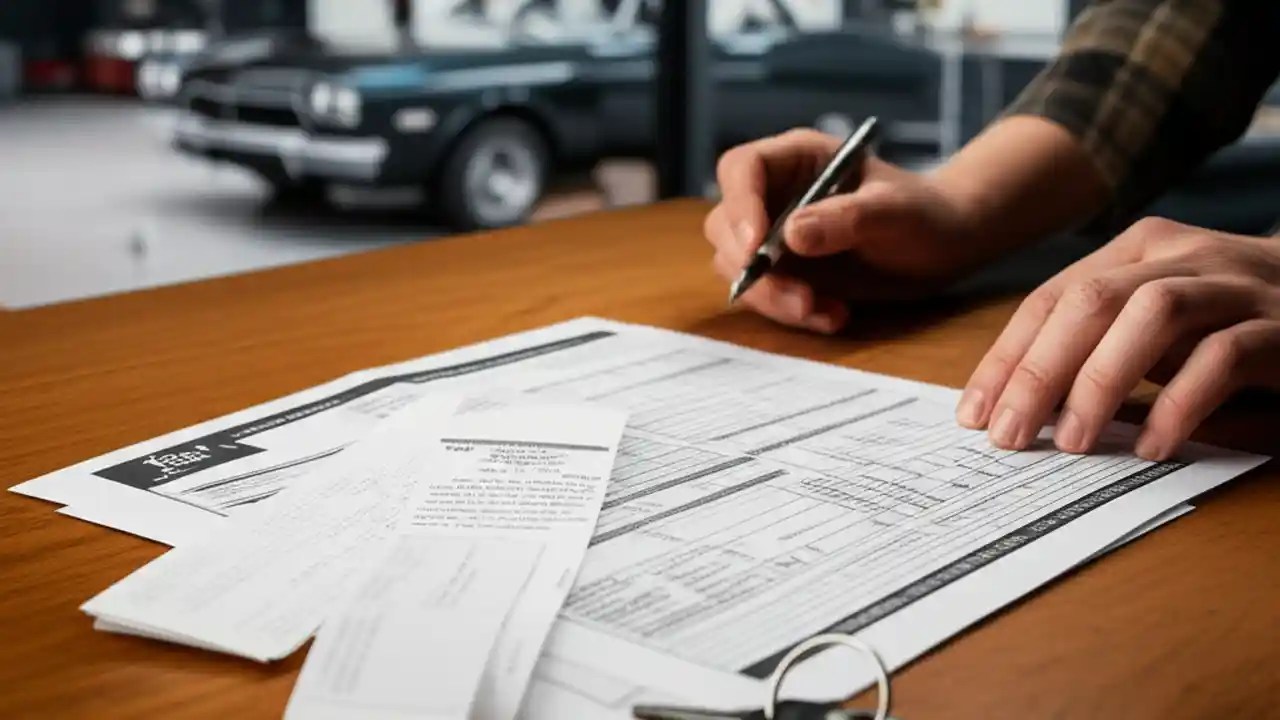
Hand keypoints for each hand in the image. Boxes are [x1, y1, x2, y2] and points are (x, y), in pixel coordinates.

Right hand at [705, 129, 986, 333]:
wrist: (944, 247)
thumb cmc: (925, 213)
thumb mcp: (896, 212)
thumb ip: (848, 218)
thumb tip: (792, 235)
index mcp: (798, 159)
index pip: (742, 168)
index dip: (739, 206)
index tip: (754, 249)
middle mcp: (776, 193)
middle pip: (726, 224)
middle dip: (755, 269)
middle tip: (799, 299)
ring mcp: (775, 234)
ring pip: (738, 267)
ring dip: (773, 298)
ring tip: (827, 312)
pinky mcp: (784, 271)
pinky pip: (765, 295)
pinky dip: (792, 313)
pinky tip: (835, 315)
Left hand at [958, 217, 1279, 459]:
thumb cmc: (1231, 324)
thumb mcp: (1156, 326)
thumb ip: (1098, 346)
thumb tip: (1019, 406)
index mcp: (1138, 249)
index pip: (1052, 298)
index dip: (1007, 357)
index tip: (974, 415)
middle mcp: (1181, 254)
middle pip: (1089, 301)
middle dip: (1037, 372)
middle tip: (1009, 436)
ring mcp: (1235, 284)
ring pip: (1150, 314)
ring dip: (1101, 382)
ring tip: (1073, 442)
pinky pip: (1224, 357)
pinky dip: (1180, 402)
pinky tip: (1153, 445)